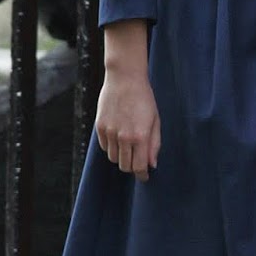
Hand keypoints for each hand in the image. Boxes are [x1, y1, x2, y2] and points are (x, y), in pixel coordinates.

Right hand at [96, 65, 160, 180]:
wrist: (125, 79)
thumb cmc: (144, 99)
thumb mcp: (155, 121)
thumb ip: (154, 144)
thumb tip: (152, 164)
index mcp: (140, 137)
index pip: (139, 167)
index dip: (142, 175)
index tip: (144, 177)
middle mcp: (124, 137)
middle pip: (125, 166)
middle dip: (132, 167)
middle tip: (137, 160)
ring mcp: (110, 132)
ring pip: (113, 158)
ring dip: (121, 156)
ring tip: (128, 145)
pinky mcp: (100, 127)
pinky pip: (105, 147)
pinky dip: (112, 147)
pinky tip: (118, 137)